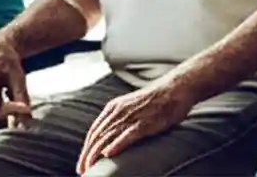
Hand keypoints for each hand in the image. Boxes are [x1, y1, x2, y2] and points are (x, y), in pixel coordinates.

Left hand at [76, 81, 193, 173]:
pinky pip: (128, 134)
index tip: (82, 162)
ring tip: (90, 167)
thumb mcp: (132, 107)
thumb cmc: (156, 100)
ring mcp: (131, 116)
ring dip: (97, 154)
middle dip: (88, 154)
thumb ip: (120, 120)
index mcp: (114, 107)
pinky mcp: (145, 122)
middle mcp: (118, 111)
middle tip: (82, 170)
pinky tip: (109, 154)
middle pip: (98, 136)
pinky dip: (117, 144)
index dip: (86, 148)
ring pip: (108, 137)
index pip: (94, 131)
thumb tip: (111, 138)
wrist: (175, 88)